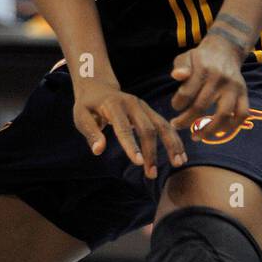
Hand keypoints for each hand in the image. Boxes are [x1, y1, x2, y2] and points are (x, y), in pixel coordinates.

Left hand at [72, 75, 187, 179]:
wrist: (98, 88)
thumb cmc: (88, 106)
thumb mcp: (81, 116)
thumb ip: (91, 132)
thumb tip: (98, 150)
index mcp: (113, 105)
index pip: (123, 127)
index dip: (131, 145)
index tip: (138, 163)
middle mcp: (132, 104)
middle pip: (146, 128)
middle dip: (151, 152)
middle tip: (151, 174)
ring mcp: (144, 106)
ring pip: (162, 125)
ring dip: (171, 145)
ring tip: (178, 163)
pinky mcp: (150, 111)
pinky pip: (166, 125)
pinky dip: (174, 139)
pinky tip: (181, 155)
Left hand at [169, 34, 248, 134]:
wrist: (225, 50)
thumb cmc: (200, 58)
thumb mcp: (186, 57)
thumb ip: (180, 66)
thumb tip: (177, 75)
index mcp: (204, 70)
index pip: (187, 93)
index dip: (177, 104)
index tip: (175, 107)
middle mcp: (220, 79)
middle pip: (201, 106)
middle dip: (186, 120)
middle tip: (176, 125)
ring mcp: (234, 88)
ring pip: (223, 114)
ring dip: (208, 130)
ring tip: (196, 137)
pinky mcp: (244, 93)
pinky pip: (242, 114)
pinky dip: (232, 127)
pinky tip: (218, 133)